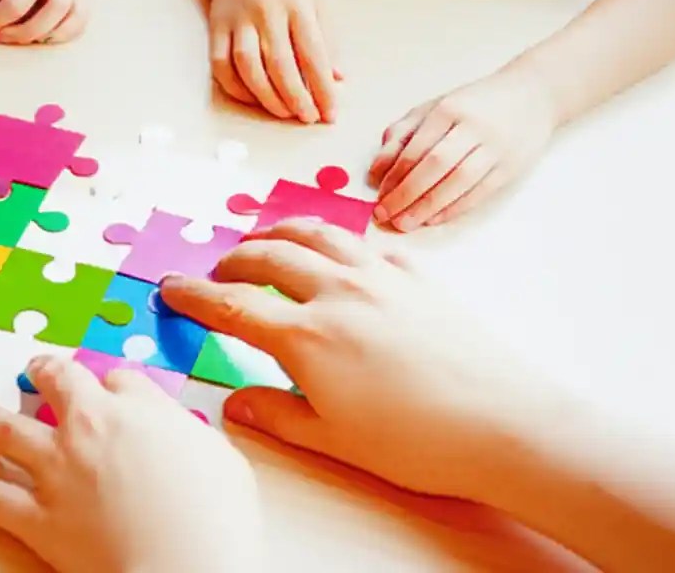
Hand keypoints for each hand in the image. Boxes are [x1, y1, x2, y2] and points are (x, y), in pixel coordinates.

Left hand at [0, 357, 261, 572]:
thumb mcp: (220, 457)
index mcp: (133, 410)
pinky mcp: (36, 518)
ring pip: (7, 430)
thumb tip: (175, 423)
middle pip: (56, 383)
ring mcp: (54, 472)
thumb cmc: (215, 518)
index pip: (118, 378)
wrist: (185, 569)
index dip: (114, 383)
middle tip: (33, 369)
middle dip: (42, 372)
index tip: (111, 387)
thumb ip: (186, 431)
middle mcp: (86, 430)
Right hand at [161, 218, 542, 499]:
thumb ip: (276, 414)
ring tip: (265, 238)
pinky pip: (369, 241)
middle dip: (234, 259)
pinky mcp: (419, 277)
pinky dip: (341, 238)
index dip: (194, 296)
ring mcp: (380, 278)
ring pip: (317, 234)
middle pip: (268, 257)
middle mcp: (337, 293)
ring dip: (280, 231)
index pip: (232, 306)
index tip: (172, 290)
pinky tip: (340, 250)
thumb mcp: (333, 439)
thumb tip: (235, 403)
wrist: (503, 424)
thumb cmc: (416, 442)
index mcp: (307, 337)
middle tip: (218, 270)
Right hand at [209, 0, 341, 122]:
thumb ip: (328, 41)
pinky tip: (252, 98)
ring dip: (266, 95)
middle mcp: (267, 13)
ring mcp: (239, 21)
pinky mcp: (216, 28)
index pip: (313, 54)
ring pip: (248, 65)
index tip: (330, 113)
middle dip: (296, 97)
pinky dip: (235, 87)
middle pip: (280, 63)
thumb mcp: (316, 4)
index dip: (323, 87)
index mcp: (298, 7)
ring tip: (283, 112)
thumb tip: (338, 78)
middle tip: (307, 118)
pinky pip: (221, 64)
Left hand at [369, 72, 557, 230]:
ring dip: (428, 207)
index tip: (378, 195)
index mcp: (449, 109)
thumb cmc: (472, 105)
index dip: (394, 175)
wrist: (532, 96)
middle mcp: (473, 128)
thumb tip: (376, 171)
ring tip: (406, 223)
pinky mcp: (511, 167)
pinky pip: (479, 193)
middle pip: (435, 166)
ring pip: (458, 182)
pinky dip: (454, 209)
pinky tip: (434, 219)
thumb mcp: (433, 108)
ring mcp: (495, 148)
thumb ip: (401, 134)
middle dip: (407, 194)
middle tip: (385, 215)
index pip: (416, 147)